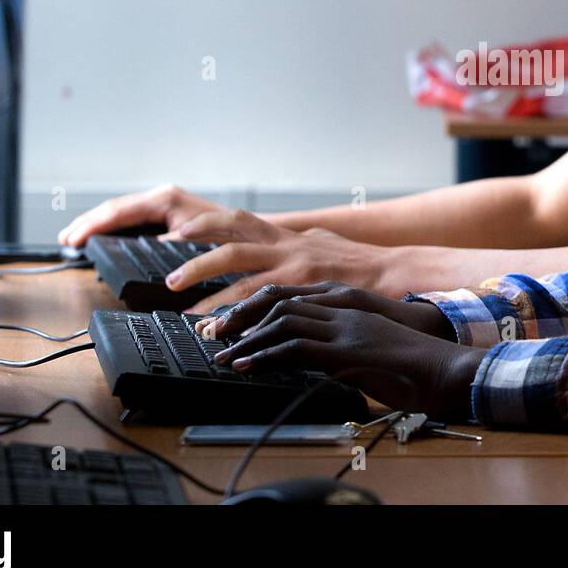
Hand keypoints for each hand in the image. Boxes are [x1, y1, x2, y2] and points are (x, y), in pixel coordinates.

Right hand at [58, 184, 220, 246]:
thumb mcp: (191, 242)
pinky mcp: (167, 211)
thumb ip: (161, 244)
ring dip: (97, 224)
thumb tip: (133, 251)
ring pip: (120, 211)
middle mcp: (162, 196)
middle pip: (113, 208)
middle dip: (87, 223)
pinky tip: (101, 235)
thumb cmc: (228, 236)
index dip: (92, 226)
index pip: (117, 211)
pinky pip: (131, 216)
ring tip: (74, 237)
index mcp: (164, 199)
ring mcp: (163, 202)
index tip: (73, 239)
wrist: (251, 232)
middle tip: (65, 239)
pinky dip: (112, 225)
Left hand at [163, 209, 397, 312]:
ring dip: (217, 306)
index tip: (177, 235)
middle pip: (234, 247)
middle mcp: (291, 248)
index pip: (239, 223)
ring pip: (247, 285)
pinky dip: (250, 328)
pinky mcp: (313, 296)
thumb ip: (302, 241)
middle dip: (199, 264)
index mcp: (289, 236)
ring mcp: (301, 272)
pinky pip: (271, 313)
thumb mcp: (325, 242)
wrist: (397, 272)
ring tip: (195, 324)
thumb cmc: (362, 262)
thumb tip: (291, 235)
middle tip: (170, 281)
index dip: (205, 226)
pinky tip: (235, 344)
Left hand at [203, 287, 481, 417]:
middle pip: (275, 296)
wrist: (446, 366)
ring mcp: (343, 324)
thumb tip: (323, 350)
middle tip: (211, 330)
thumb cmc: (413, 356)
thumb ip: (344, 334)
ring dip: (245, 339)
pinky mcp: (346, 349)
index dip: (253, 302)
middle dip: (237, 311)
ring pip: (279, 320)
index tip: (227, 319)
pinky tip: (247, 367)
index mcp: (344, 296)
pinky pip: (295, 348)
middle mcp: (340, 303)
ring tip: (222, 356)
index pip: (288, 290)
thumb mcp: (372, 336)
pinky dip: (265, 357)